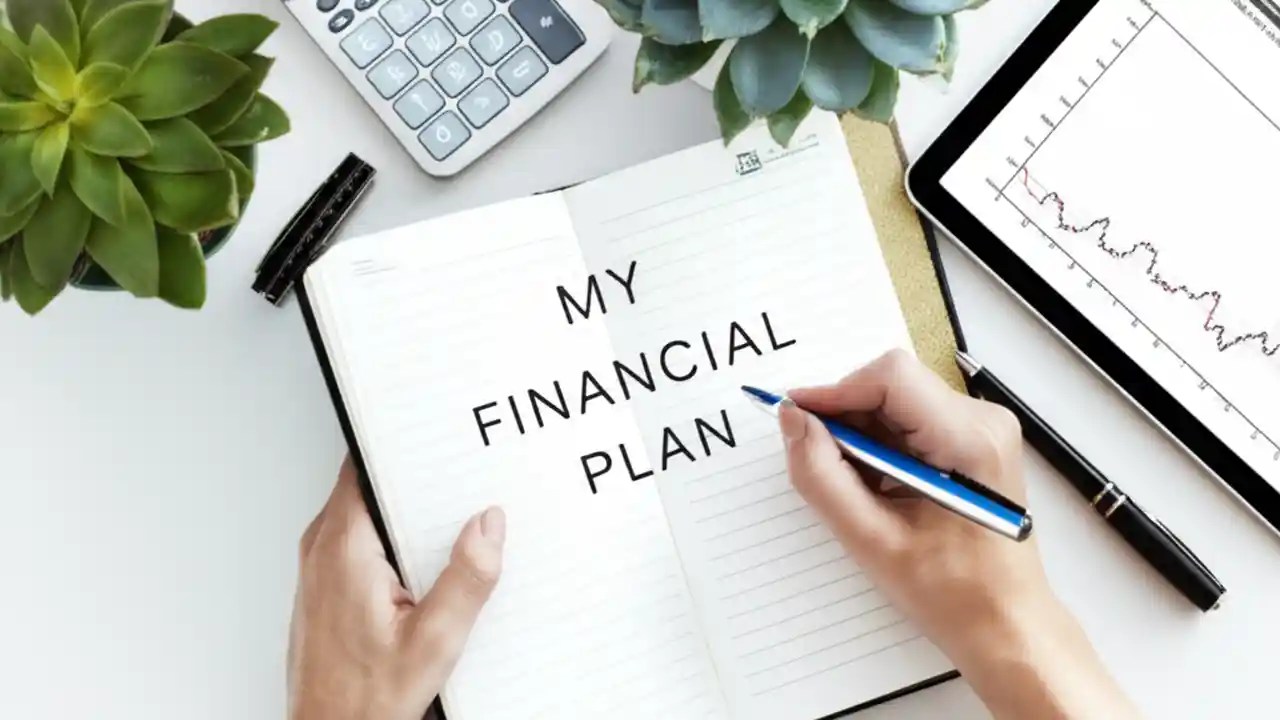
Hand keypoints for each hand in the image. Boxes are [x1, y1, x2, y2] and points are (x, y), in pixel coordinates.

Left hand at [287, 458, 504, 719]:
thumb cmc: (366, 700)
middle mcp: (324, 549)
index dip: (403, 447)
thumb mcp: (434, 642)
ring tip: (456, 528)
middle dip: (419, 483)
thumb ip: (465, 579)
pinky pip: (365, 541)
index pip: (366, 465)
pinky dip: (398, 541)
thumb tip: (487, 525)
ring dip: (410, 516)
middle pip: (373, 486)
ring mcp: (323, 566)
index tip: (438, 439)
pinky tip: (432, 565)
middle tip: (465, 485)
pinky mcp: (330, 584)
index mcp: (345, 549)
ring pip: (371, 514)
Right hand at [781, 350, 1138, 718]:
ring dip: (862, 434)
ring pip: (897, 401)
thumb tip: (792, 420)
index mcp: (970, 440)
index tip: (793, 417)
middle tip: (818, 462)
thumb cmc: (952, 593)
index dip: (834, 392)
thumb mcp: (871, 539)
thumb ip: (822, 474)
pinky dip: (880, 444)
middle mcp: (984, 422)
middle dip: (845, 417)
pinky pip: (911, 420)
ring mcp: (983, 429)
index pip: (889, 378)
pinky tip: (875, 487)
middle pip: (892, 385)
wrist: (1006, 624)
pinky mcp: (974, 441)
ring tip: (854, 488)